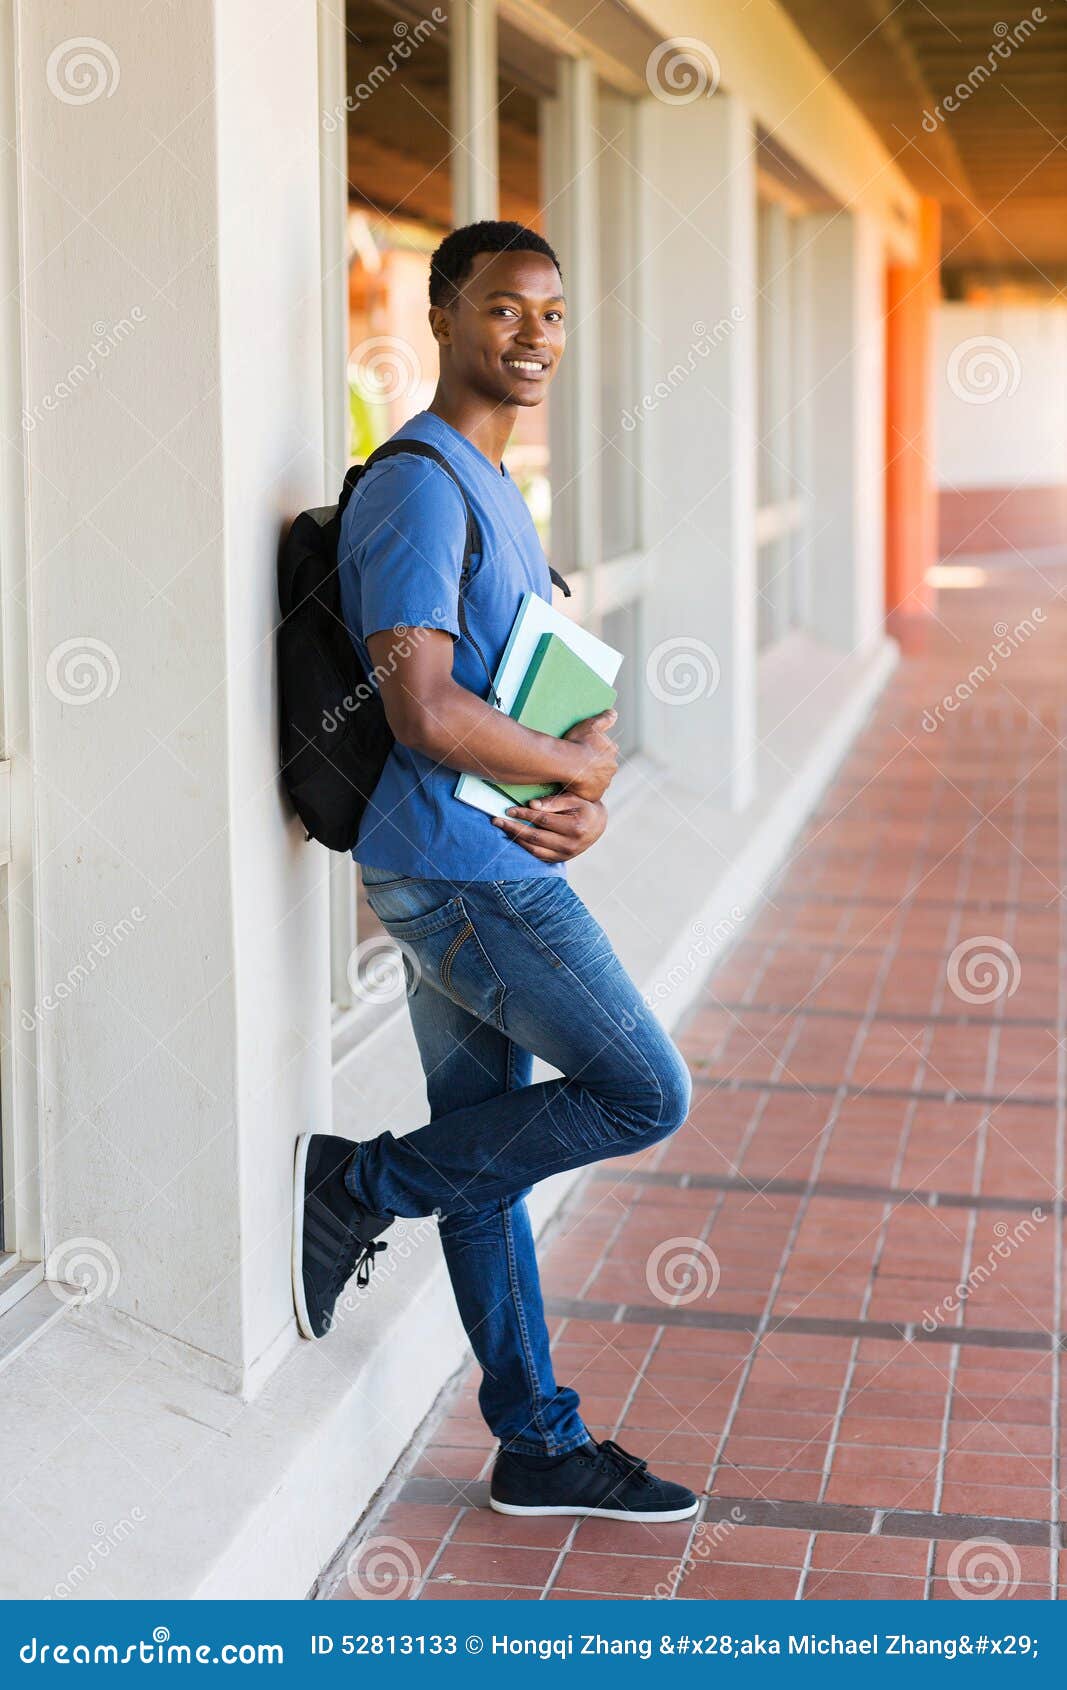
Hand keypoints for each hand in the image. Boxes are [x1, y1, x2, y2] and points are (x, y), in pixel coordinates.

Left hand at [492, 793, 606, 862]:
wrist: (598, 825)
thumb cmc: (584, 807)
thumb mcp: (574, 799)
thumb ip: (554, 801)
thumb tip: (531, 805)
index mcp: (575, 827)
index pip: (543, 821)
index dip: (524, 815)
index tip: (509, 809)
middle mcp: (570, 844)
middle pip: (535, 837)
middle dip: (514, 828)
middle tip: (496, 820)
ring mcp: (565, 855)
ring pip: (534, 849)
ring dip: (515, 839)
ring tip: (502, 828)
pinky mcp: (560, 860)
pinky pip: (537, 856)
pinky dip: (523, 848)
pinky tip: (512, 838)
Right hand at [561, 708, 618, 801]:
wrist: (569, 763)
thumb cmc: (579, 742)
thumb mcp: (591, 725)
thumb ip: (604, 719)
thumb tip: (614, 713)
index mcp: (612, 751)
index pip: (608, 751)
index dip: (598, 751)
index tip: (588, 750)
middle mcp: (611, 768)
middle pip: (604, 768)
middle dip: (596, 767)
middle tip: (581, 764)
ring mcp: (603, 783)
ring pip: (598, 781)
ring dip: (590, 779)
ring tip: (575, 776)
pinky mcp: (594, 796)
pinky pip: (589, 793)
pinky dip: (584, 790)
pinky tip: (574, 786)